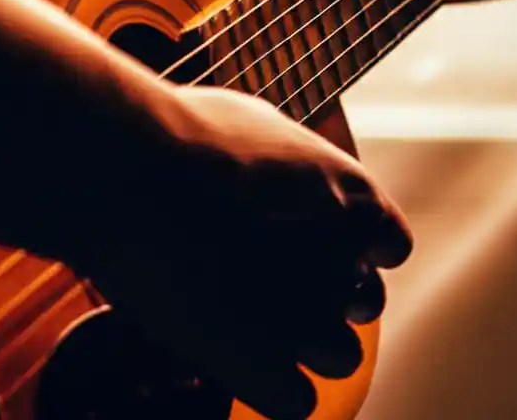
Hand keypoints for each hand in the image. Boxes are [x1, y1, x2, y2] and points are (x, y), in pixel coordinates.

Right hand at [82, 85, 410, 419]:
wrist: (129, 173)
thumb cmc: (183, 137)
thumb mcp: (263, 125)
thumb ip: (295, 164)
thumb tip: (290, 171)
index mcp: (357, 206)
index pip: (387, 247)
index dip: (348, 248)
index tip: (310, 243)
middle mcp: (345, 266)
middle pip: (364, 303)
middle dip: (326, 295)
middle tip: (269, 281)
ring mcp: (306, 324)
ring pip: (340, 357)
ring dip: (304, 345)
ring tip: (249, 320)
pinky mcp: (264, 372)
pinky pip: (296, 401)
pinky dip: (272, 388)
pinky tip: (237, 361)